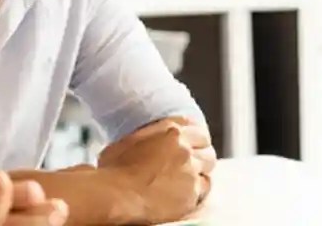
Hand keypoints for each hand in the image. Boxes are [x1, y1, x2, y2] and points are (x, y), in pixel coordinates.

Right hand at [98, 119, 212, 222]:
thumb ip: (149, 137)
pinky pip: (204, 189)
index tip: (193, 142)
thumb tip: (150, 142)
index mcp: (169, 130)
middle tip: (192, 162)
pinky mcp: (192, 193)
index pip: (195, 127)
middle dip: (200, 154)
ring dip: (200, 171)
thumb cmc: (113, 171)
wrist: (115, 195)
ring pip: (208, 167)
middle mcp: (184, 148)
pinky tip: (186, 193)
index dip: (194, 136)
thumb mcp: (129, 141)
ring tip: (189, 178)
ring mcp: (190, 171)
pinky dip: (198, 190)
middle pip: (206, 148)